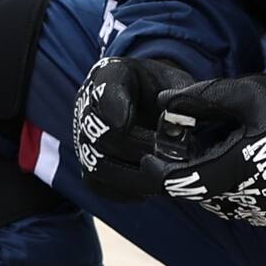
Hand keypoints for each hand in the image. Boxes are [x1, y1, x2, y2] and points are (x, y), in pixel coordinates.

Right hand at [69, 55, 198, 197]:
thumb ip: (181, 98)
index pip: (105, 91)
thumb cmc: (165, 90)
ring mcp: (84, 137)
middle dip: (141, 148)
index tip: (150, 122)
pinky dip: (124, 191)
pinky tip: (149, 188)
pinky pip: (98, 184)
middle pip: (101, 136)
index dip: (121, 109)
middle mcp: (88, 106)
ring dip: (135, 174)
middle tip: (173, 155)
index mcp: (110, 75)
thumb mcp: (177, 82)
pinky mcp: (89, 164)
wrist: (151, 102)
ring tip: (165, 173)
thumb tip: (182, 123)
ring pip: (97, 165)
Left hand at [150, 72, 265, 230]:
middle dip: (185, 170)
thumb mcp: (248, 92)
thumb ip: (202, 97)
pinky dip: (228, 188)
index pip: (185, 182)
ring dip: (207, 180)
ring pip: (217, 203)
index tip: (152, 155)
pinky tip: (239, 163)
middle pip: (198, 193)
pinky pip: (238, 207)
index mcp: (239, 167)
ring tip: (217, 149)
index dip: (161, 172)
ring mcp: (265, 212)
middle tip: (187, 143)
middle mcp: (250, 198)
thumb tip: (164, 103)